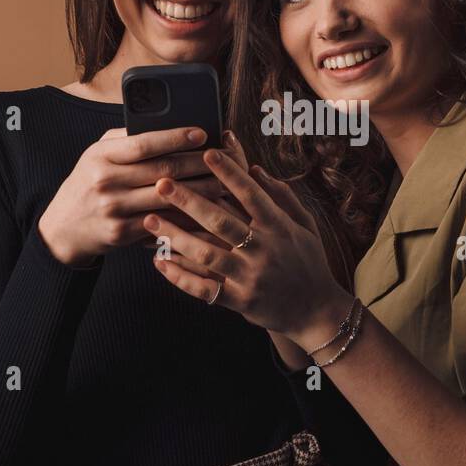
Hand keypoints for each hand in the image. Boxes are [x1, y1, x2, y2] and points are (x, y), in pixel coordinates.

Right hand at [37, 126, 228, 265]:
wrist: (63, 228)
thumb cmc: (88, 183)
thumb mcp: (97, 155)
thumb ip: (126, 140)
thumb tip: (166, 122)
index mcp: (100, 156)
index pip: (143, 144)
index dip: (175, 137)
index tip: (202, 132)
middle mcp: (106, 182)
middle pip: (162, 170)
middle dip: (198, 163)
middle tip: (224, 157)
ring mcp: (114, 209)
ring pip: (168, 198)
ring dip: (200, 191)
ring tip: (223, 182)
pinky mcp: (122, 233)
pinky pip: (163, 222)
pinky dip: (187, 216)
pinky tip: (206, 210)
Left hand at [144, 150, 351, 344]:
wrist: (316, 312)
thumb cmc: (309, 262)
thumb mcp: (306, 225)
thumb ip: (282, 196)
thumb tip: (256, 168)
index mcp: (280, 228)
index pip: (252, 195)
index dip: (230, 173)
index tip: (208, 153)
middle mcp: (264, 250)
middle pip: (221, 222)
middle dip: (189, 201)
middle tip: (162, 182)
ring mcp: (251, 277)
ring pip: (207, 254)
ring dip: (176, 236)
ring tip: (149, 219)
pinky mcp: (240, 301)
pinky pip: (205, 289)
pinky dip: (181, 277)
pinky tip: (160, 263)